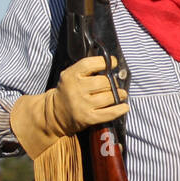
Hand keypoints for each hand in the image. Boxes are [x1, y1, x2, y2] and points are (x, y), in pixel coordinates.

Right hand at [9, 56, 128, 158]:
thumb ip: (87, 70)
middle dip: (113, 82)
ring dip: (119, 94)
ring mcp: (82, 104)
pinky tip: (124, 106)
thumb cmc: (68, 91)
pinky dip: (119, 109)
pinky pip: (109, 113)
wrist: (55, 114)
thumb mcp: (71, 76)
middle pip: (103, 82)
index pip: (90, 64)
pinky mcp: (88, 118)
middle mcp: (76, 89)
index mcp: (71, 76)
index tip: (113, 62)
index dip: (104, 62)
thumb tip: (111, 66)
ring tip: (121, 94)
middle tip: (116, 83)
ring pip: (108, 97)